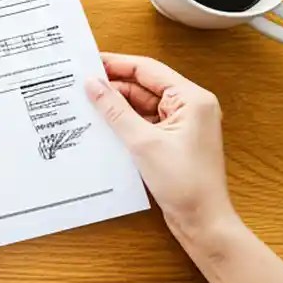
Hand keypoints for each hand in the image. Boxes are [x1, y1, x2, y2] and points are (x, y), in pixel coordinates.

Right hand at [84, 53, 234, 238]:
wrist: (203, 221)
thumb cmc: (185, 183)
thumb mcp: (143, 142)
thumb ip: (115, 110)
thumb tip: (92, 84)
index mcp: (192, 99)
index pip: (148, 70)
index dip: (116, 64)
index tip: (87, 61)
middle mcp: (189, 107)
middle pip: (143, 86)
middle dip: (112, 86)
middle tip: (79, 85)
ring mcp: (181, 125)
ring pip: (140, 105)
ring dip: (115, 106)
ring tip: (84, 104)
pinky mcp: (171, 141)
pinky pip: (143, 122)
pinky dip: (123, 122)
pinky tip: (101, 124)